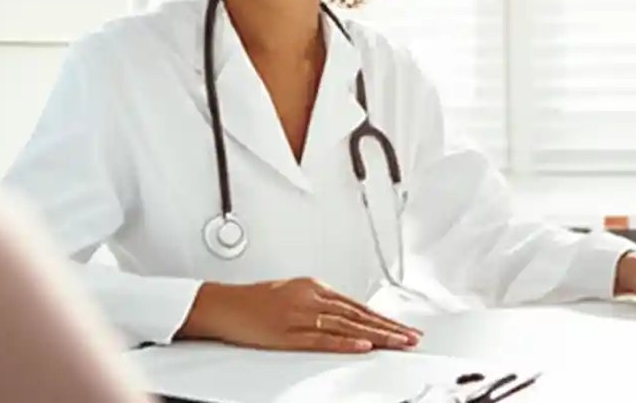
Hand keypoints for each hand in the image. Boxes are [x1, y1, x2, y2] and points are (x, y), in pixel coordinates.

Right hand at [177, 277, 423, 353]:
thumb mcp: (292, 292)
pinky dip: (344, 343)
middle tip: (412, 338)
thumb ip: (318, 302)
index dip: (383, 318)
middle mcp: (311, 298)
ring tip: (399, 344)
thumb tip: (343, 315)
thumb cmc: (254, 301)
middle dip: (388, 327)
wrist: (223, 305)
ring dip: (376, 336)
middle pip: (358, 315)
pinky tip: (362, 347)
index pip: (358, 306)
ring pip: (347, 326)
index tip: (403, 328)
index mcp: (314, 287)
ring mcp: (300, 316)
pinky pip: (321, 339)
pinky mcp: (287, 333)